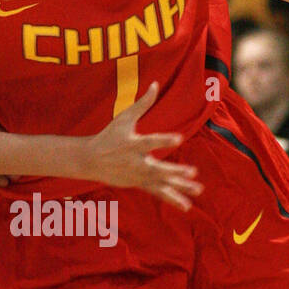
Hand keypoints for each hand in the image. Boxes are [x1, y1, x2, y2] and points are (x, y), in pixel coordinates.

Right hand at [76, 82, 202, 210]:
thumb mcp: (123, 118)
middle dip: (175, 171)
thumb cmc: (108, 136)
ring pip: (161, 184)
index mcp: (133, 145)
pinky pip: (158, 192)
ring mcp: (138, 175)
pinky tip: (186, 205)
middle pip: (158, 168)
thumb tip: (155, 84)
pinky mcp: (139, 184)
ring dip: (180, 188)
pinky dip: (172, 198)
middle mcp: (137, 162)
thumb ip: (142, 104)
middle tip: (193, 172)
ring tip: (198, 190)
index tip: (180, 138)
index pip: (151, 141)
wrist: (90, 160)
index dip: (165, 140)